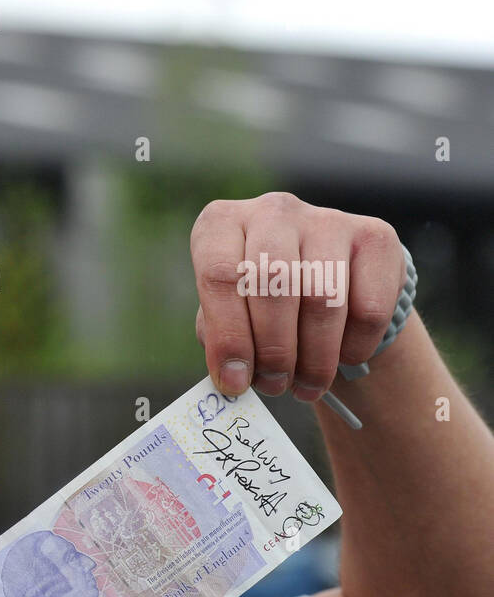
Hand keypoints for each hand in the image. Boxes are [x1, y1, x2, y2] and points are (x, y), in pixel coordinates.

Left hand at [190, 192, 406, 399]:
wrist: (325, 281)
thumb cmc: (258, 304)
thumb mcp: (228, 314)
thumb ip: (222, 340)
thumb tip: (233, 377)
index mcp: (221, 225)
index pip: (220, 275)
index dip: (229, 336)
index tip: (235, 381)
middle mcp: (272, 211)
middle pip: (274, 286)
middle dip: (274, 351)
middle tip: (275, 385)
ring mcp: (326, 218)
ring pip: (323, 300)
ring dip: (314, 358)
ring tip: (305, 384)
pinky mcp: (376, 236)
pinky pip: (369, 306)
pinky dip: (354, 346)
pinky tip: (342, 358)